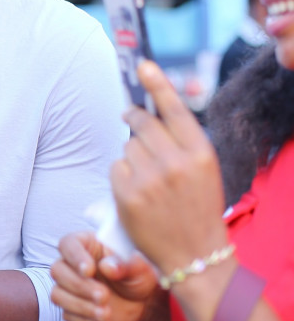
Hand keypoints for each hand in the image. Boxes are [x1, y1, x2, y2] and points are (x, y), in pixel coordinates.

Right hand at [50, 231, 161, 320]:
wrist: (142, 300)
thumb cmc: (138, 276)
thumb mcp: (139, 267)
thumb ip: (126, 264)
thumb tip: (107, 266)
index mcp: (86, 245)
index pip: (67, 244)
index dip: (74, 257)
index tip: (90, 270)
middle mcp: (71, 264)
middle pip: (57, 271)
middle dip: (79, 286)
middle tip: (104, 295)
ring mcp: (68, 286)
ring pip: (57, 294)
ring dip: (80, 305)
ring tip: (105, 311)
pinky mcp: (71, 307)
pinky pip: (67, 314)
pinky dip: (84, 318)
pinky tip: (102, 316)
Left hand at [111, 61, 230, 275]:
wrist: (195, 255)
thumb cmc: (197, 207)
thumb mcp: (203, 170)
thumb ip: (181, 141)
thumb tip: (149, 111)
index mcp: (200, 153)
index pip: (175, 110)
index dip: (158, 84)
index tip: (142, 64)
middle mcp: (176, 163)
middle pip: (142, 122)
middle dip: (133, 116)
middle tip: (130, 114)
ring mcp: (150, 179)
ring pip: (127, 145)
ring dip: (132, 153)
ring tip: (148, 176)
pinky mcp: (127, 194)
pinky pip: (116, 166)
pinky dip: (122, 174)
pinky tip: (136, 191)